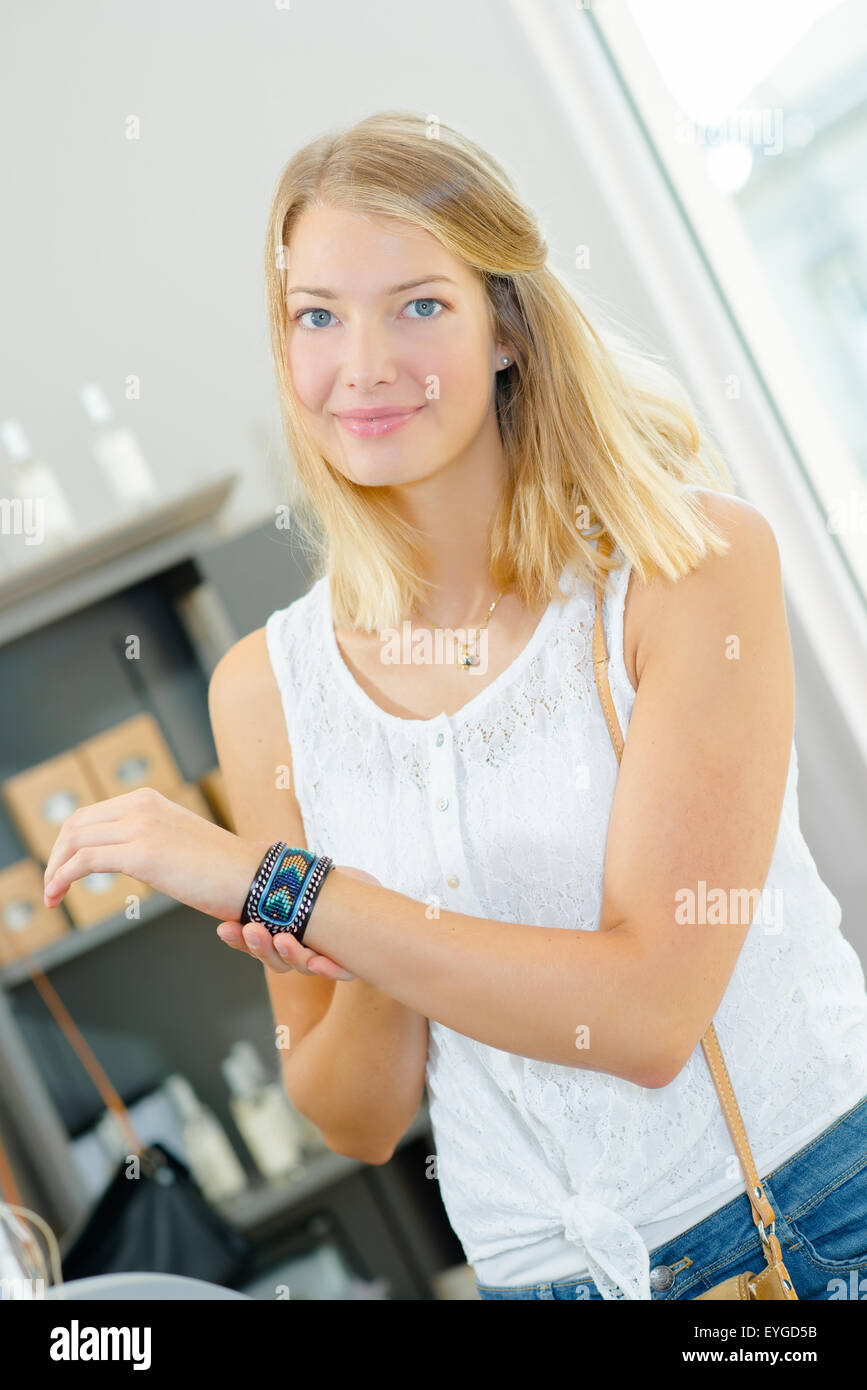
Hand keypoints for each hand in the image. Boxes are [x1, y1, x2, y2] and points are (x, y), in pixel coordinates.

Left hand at [42, 786, 268, 922]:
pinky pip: (85, 862)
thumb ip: (148, 839)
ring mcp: (141, 827)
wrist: (252, 877)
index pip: (91, 814)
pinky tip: (59, 894)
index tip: (62, 868)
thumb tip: (124, 857)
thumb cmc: (221, 869)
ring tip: (52, 895)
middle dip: (56, 855)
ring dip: (55, 870)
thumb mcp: (176, 841)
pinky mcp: (142, 854)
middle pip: (76, 824)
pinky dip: (62, 877)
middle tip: (52, 885)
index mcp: (149, 799)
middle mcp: (142, 805)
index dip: (69, 842)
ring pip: (75, 841)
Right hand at [214, 865, 381, 981]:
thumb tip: (258, 850)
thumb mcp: (305, 872)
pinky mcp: (348, 961)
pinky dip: (326, 968)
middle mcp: (298, 950)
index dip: (237, 939)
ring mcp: (321, 957)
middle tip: (250, 928)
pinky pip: (336, 970)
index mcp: (280, 932)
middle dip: (258, 945)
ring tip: (283, 938)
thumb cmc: (334, 881)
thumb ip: (280, 868)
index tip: (224, 927)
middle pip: (273, 958)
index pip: (254, 942)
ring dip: (288, 954)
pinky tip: (318, 961)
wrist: (369, 893)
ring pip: (299, 965)